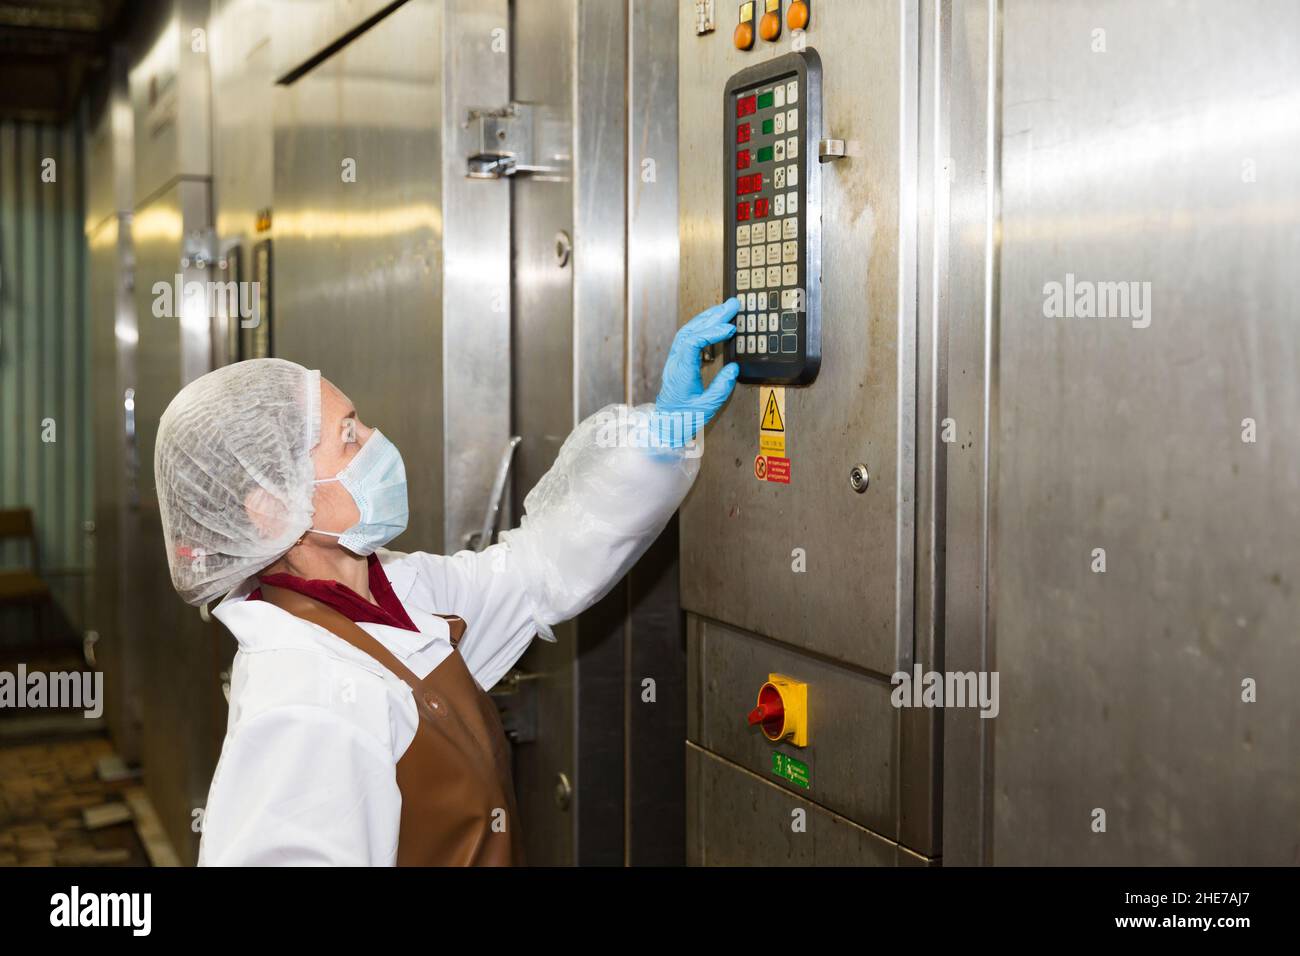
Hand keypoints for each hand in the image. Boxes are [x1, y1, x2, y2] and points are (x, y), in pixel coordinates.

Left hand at [653, 297, 741, 446]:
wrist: (665, 426)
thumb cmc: (682, 419)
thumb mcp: (708, 408)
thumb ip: (721, 387)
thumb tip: (733, 369)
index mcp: (682, 372)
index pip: (694, 342)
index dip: (712, 332)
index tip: (729, 329)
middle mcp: (675, 362)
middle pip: (691, 330)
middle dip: (713, 316)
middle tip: (731, 306)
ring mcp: (674, 361)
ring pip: (687, 331)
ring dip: (706, 318)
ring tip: (723, 310)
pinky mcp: (677, 362)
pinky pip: (687, 338)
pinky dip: (701, 328)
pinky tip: (712, 325)